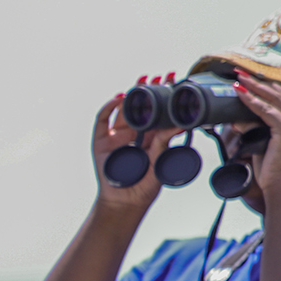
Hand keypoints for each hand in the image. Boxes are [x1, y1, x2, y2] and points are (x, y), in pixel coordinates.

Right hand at [91, 76, 182, 212]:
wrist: (125, 203)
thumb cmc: (144, 188)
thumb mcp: (160, 164)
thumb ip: (164, 144)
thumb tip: (179, 126)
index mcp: (150, 138)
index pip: (157, 113)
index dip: (164, 97)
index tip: (174, 83)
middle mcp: (133, 134)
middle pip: (140, 107)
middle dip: (149, 90)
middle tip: (160, 76)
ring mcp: (116, 137)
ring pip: (123, 110)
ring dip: (131, 94)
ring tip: (141, 82)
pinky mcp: (101, 141)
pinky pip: (103, 120)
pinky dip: (109, 107)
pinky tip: (118, 99)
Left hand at [234, 73, 280, 199]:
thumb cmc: (279, 174)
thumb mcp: (272, 147)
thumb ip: (261, 131)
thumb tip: (240, 122)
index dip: (270, 88)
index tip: (254, 81)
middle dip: (260, 82)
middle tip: (241, 74)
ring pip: (273, 98)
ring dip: (253, 87)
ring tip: (238, 79)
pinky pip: (266, 110)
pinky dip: (251, 101)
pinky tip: (239, 94)